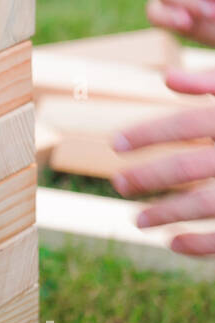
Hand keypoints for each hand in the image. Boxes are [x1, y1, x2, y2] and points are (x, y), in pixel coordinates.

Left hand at [111, 64, 214, 254]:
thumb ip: (213, 82)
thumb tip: (168, 78)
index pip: (185, 124)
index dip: (147, 134)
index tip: (116, 143)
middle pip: (187, 167)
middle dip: (147, 176)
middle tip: (119, 182)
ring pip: (203, 205)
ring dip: (166, 214)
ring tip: (137, 219)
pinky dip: (199, 244)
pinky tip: (173, 242)